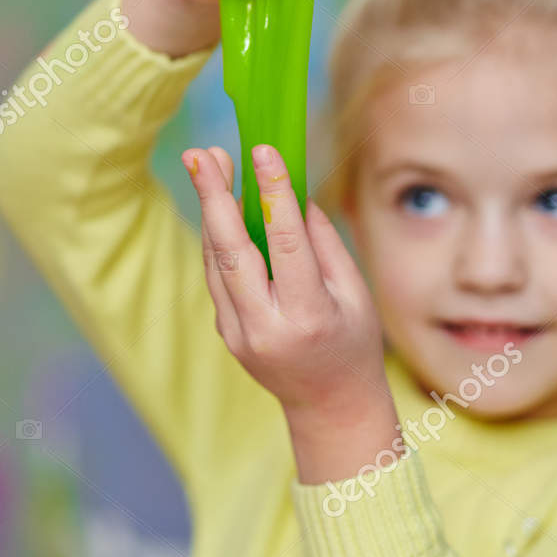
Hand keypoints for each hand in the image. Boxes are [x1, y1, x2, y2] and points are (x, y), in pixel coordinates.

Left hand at [182, 142, 400, 483]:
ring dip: (210, 210)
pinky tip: (219, 204)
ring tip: (207, 163)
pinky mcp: (225, 331)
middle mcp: (264, 326)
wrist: (329, 406)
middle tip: (202, 153)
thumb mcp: (354, 293)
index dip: (273, 194)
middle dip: (214, 196)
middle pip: (232, 252)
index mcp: (307, 316)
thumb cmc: (352, 344)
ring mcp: (238, 332)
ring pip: (216, 261)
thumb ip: (322, 244)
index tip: (264, 151)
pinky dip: (216, 237)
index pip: (285, 244)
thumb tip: (292, 193)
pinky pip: (216, 275)